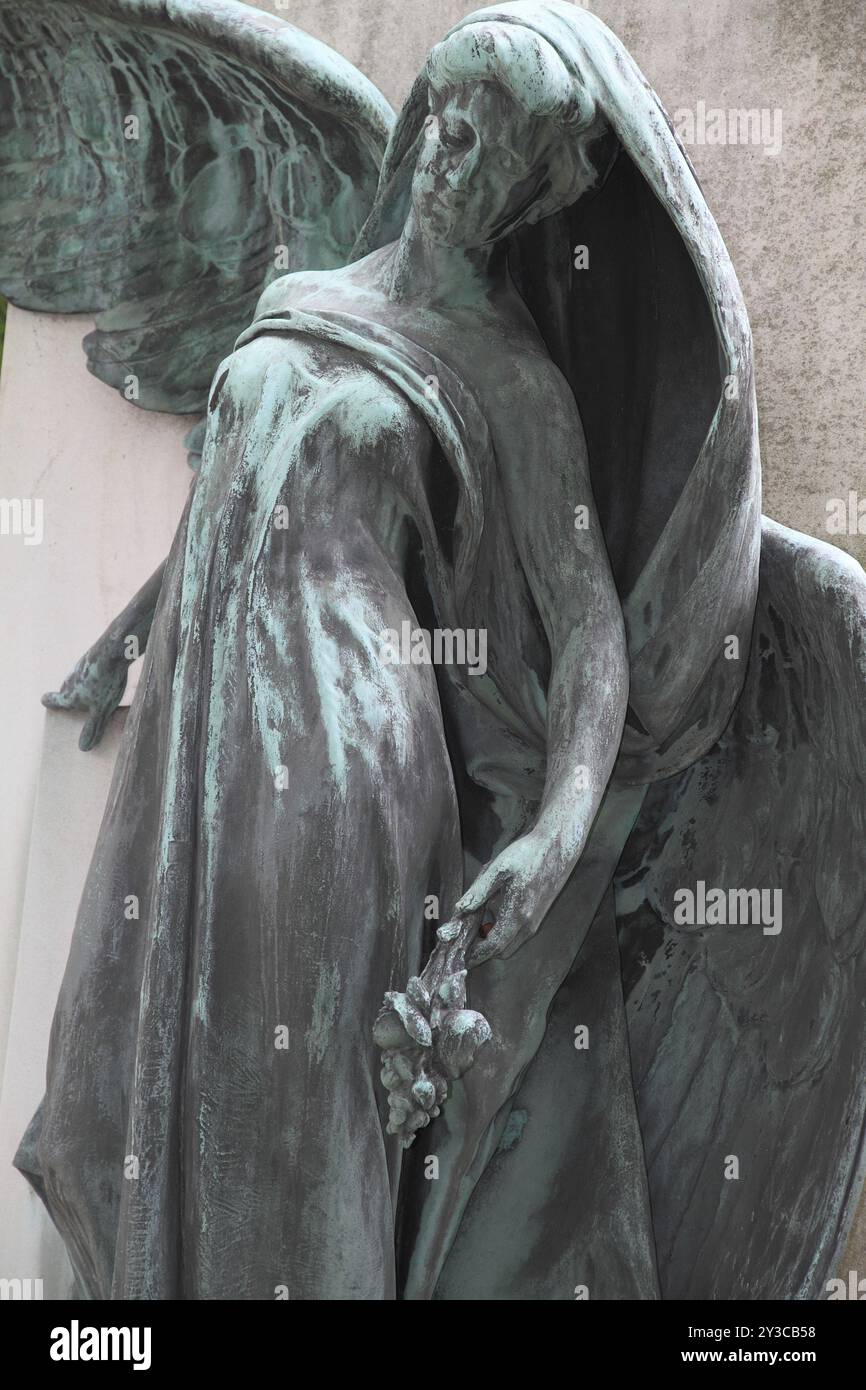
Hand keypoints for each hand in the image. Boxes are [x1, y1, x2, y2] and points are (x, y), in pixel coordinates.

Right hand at [42, 636, 130, 750]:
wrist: (112, 651)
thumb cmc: (104, 684)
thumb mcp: (101, 711)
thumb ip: (93, 728)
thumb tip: (83, 748)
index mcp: (68, 695)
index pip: (53, 700)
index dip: (50, 701)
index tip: (45, 700)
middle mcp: (69, 680)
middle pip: (64, 690)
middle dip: (66, 696)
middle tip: (69, 702)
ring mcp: (79, 667)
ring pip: (76, 679)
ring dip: (79, 686)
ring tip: (89, 693)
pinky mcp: (91, 658)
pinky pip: (88, 670)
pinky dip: (92, 675)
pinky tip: (104, 676)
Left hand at [456, 830, 570, 966]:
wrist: (557, 846)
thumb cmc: (527, 854)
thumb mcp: (499, 869)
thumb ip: (479, 891)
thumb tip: (460, 909)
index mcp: (517, 914)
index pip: (492, 947)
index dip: (475, 954)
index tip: (459, 956)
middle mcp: (528, 924)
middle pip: (502, 951)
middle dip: (482, 950)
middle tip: (465, 938)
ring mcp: (536, 922)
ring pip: (511, 944)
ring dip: (493, 941)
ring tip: (476, 924)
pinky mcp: (539, 916)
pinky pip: (518, 935)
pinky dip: (503, 933)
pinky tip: (493, 913)